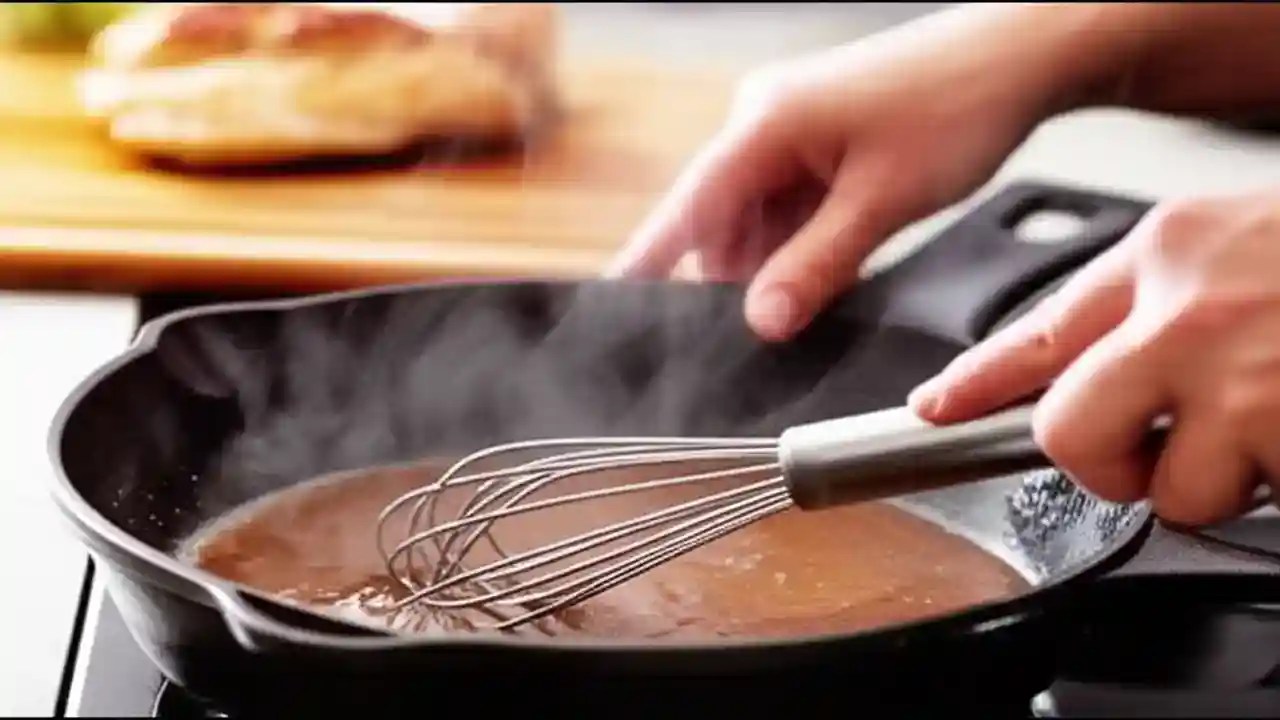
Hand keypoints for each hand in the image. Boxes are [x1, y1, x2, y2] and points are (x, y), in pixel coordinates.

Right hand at [608, 6, 1115, 341]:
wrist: (1020, 57)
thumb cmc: (957, 106)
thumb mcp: (881, 204)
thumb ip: (814, 267)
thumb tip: (760, 322)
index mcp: (763, 124)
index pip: (687, 207)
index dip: (651, 262)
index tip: (618, 307)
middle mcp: (762, 120)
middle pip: (720, 221)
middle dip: (742, 276)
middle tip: (775, 325)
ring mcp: (788, 128)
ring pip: (757, 218)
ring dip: (781, 260)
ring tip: (832, 277)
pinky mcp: (816, 138)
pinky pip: (788, 204)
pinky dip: (804, 239)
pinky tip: (836, 258)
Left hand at [908, 191, 1279, 525]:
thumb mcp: (1250, 231)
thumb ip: (1175, 289)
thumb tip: (1122, 355)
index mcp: (1170, 249)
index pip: (1041, 330)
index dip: (978, 380)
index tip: (935, 406)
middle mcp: (1185, 313)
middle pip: (1065, 433)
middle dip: (1106, 465)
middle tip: (1157, 455)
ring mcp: (1235, 379)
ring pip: (1168, 493)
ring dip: (1219, 483)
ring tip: (1272, 428)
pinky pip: (1252, 505)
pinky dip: (1278, 484)